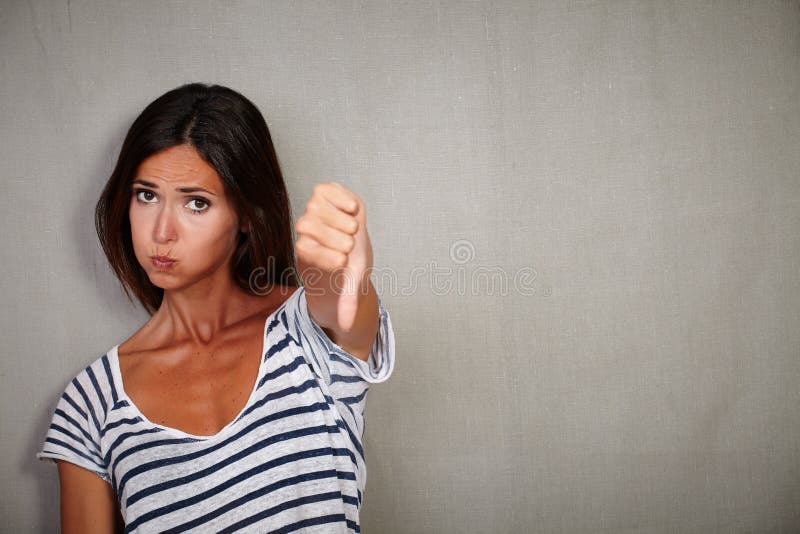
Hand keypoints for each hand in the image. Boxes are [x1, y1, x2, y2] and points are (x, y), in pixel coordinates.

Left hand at [295, 182, 373, 331]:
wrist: (350, 245)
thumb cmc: (348, 268)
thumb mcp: (350, 285)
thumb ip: (348, 302)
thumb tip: (347, 327)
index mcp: (306, 253)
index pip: (305, 250)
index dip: (324, 256)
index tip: (342, 263)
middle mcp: (306, 231)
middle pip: (307, 225)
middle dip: (332, 237)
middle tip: (350, 245)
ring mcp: (315, 210)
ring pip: (315, 206)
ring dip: (337, 218)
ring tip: (353, 227)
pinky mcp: (327, 195)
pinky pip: (326, 189)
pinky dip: (340, 197)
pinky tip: (354, 209)